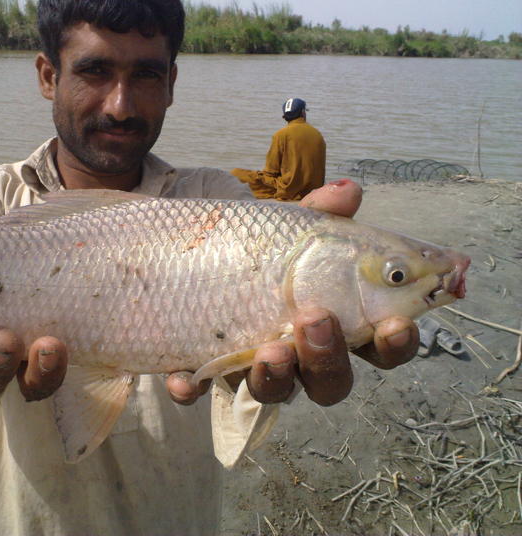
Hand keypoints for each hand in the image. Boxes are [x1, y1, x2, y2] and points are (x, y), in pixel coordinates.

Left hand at [167, 179, 419, 405]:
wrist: (196, 251)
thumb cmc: (262, 250)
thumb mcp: (287, 229)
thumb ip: (318, 215)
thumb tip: (348, 191)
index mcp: (333, 321)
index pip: (376, 343)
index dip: (394, 343)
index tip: (398, 323)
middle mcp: (298, 354)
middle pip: (329, 380)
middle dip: (328, 358)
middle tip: (316, 319)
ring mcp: (249, 365)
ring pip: (272, 391)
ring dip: (276, 377)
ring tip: (270, 351)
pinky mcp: (201, 368)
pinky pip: (197, 391)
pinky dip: (191, 389)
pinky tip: (184, 379)